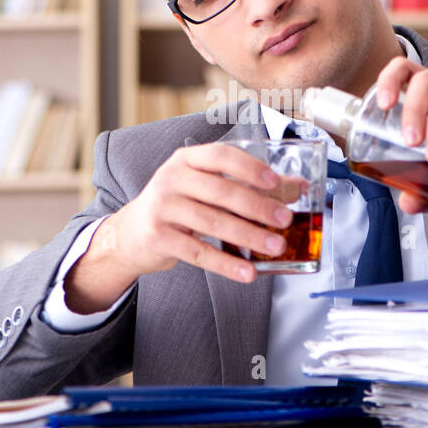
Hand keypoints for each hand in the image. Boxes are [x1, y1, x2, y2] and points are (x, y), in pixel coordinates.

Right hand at [106, 142, 295, 282]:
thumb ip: (248, 185)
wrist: (130, 234)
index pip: (221, 156)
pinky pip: (199, 252)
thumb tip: (297, 187)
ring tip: (275, 246)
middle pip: (221, 192)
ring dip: (249, 236)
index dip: (249, 168)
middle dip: (257, 207)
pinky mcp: (159, 236)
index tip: (274, 181)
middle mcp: (172, 179)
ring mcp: (162, 207)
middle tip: (284, 219)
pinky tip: (247, 271)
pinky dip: (226, 264)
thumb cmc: (177, 206)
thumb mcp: (206, 188)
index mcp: (186, 160)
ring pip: (213, 222)